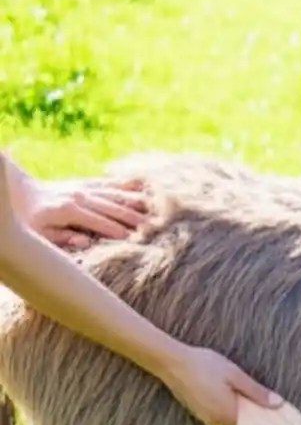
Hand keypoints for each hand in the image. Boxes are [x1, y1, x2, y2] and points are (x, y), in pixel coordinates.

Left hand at [19, 178, 148, 248]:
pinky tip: (144, 186)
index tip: (133, 238)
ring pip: (114, 193)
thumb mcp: (41, 234)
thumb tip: (85, 241)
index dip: (115, 229)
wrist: (23, 194)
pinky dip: (128, 185)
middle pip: (111, 206)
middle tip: (152, 226)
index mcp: (67, 210)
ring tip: (154, 209)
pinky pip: (111, 183)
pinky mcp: (88, 183)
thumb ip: (63, 238)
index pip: (97, 221)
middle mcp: (79, 196)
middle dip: (132, 216)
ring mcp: (84, 187)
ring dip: (135, 202)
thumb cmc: (32, 221)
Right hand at [156, 345, 282, 424]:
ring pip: (225, 424)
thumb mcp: (236, 376)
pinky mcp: (195, 411)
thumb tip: (278, 404)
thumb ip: (256, 392)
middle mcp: (214, 420)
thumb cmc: (205, 366)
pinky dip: (225, 413)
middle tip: (264, 413)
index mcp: (226, 414)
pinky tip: (230, 400)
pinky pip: (214, 418)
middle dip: (250, 424)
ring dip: (236, 418)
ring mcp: (202, 417)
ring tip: (249, 405)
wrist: (172, 362)